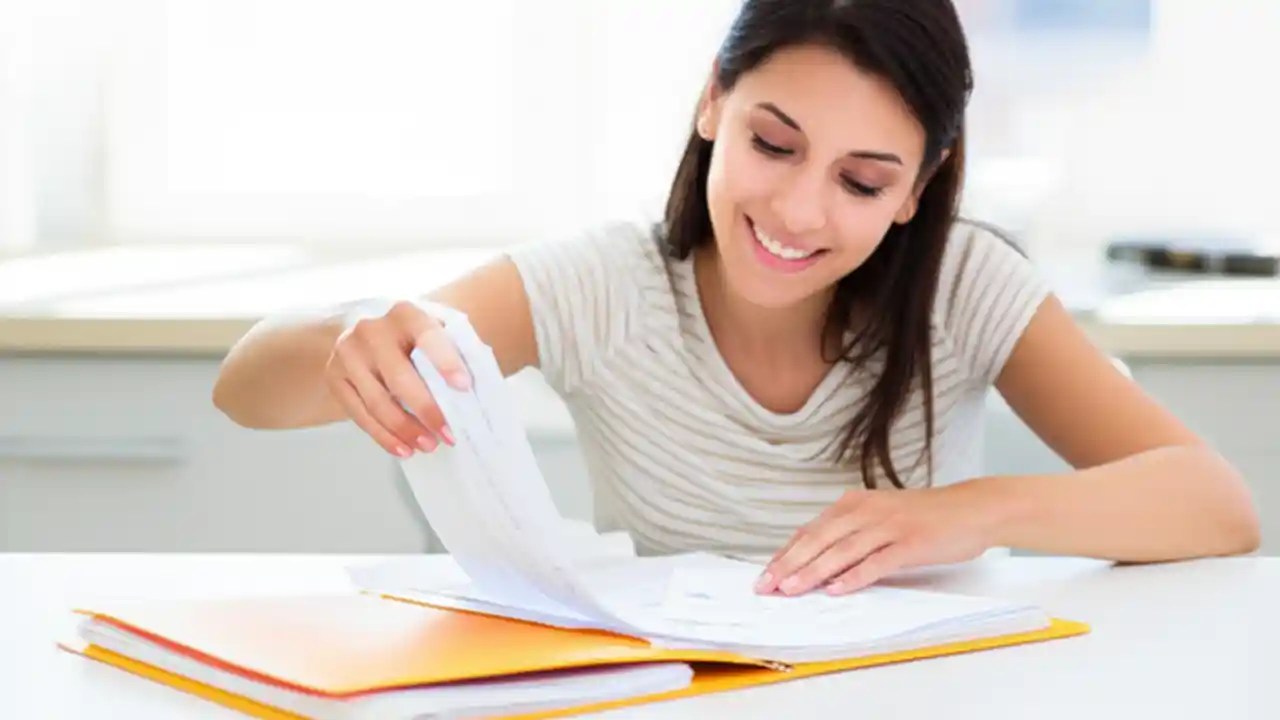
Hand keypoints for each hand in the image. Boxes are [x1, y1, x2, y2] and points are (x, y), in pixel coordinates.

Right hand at [324, 299, 471, 457]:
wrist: (377, 334)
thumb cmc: (419, 340)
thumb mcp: (439, 334)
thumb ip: (457, 354)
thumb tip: (477, 395)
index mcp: (405, 313)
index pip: (427, 336)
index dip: (445, 362)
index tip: (464, 387)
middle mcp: (371, 330)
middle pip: (400, 378)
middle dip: (427, 411)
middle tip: (449, 436)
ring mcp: (348, 353)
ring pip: (378, 402)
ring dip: (405, 430)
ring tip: (428, 446)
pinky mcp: (335, 376)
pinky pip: (360, 414)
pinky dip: (383, 436)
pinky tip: (403, 448)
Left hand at [755, 481, 1005, 595]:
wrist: (973, 508)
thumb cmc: (925, 518)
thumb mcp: (881, 518)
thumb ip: (851, 534)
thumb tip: (818, 561)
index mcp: (855, 504)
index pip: (811, 530)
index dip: (786, 553)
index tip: (765, 573)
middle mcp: (867, 511)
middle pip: (819, 539)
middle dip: (789, 563)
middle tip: (766, 585)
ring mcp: (889, 526)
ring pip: (842, 550)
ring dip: (813, 571)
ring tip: (791, 589)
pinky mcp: (910, 542)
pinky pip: (876, 561)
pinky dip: (854, 576)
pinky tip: (836, 589)